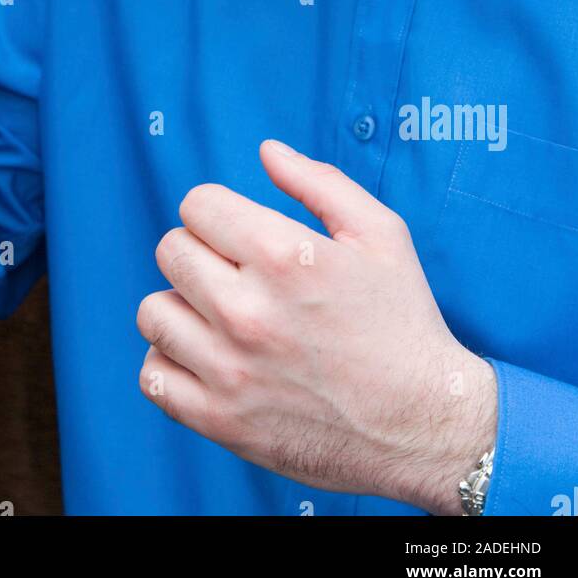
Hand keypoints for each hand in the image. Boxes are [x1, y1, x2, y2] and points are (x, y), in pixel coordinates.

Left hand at [137, 139, 497, 513]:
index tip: (240, 233)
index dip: (219, 211)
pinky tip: (208, 358)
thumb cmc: (403, 322)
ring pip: (154, 312)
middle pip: (170, 251)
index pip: (197, 205)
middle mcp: (247, 311)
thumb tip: (266, 151)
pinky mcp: (220, 421)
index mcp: (284, 256)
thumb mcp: (380, 233)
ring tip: (221, 317)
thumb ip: (318, 182)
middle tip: (236, 274)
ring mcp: (229, 371)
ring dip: (183, 307)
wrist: (425, 426)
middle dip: (200, 251)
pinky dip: (171, 364)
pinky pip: (152, 377)